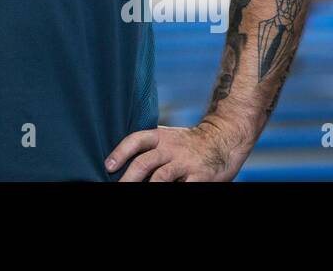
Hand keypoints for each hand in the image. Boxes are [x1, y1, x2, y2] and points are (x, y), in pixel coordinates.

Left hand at [105, 122, 246, 181]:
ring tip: (135, 194)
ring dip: (147, 187)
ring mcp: (185, 163)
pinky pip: (182, 188)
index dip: (121, 152)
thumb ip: (150, 149)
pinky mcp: (200, 177)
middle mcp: (171, 148)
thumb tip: (122, 168)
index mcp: (160, 137)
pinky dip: (171, 191)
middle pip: (145, 162)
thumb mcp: (168, 139)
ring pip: (160, 177)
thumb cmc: (188, 144)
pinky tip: (160, 194)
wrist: (224, 139)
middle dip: (129, 177)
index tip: (108, 166)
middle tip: (118, 186)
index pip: (136, 140)